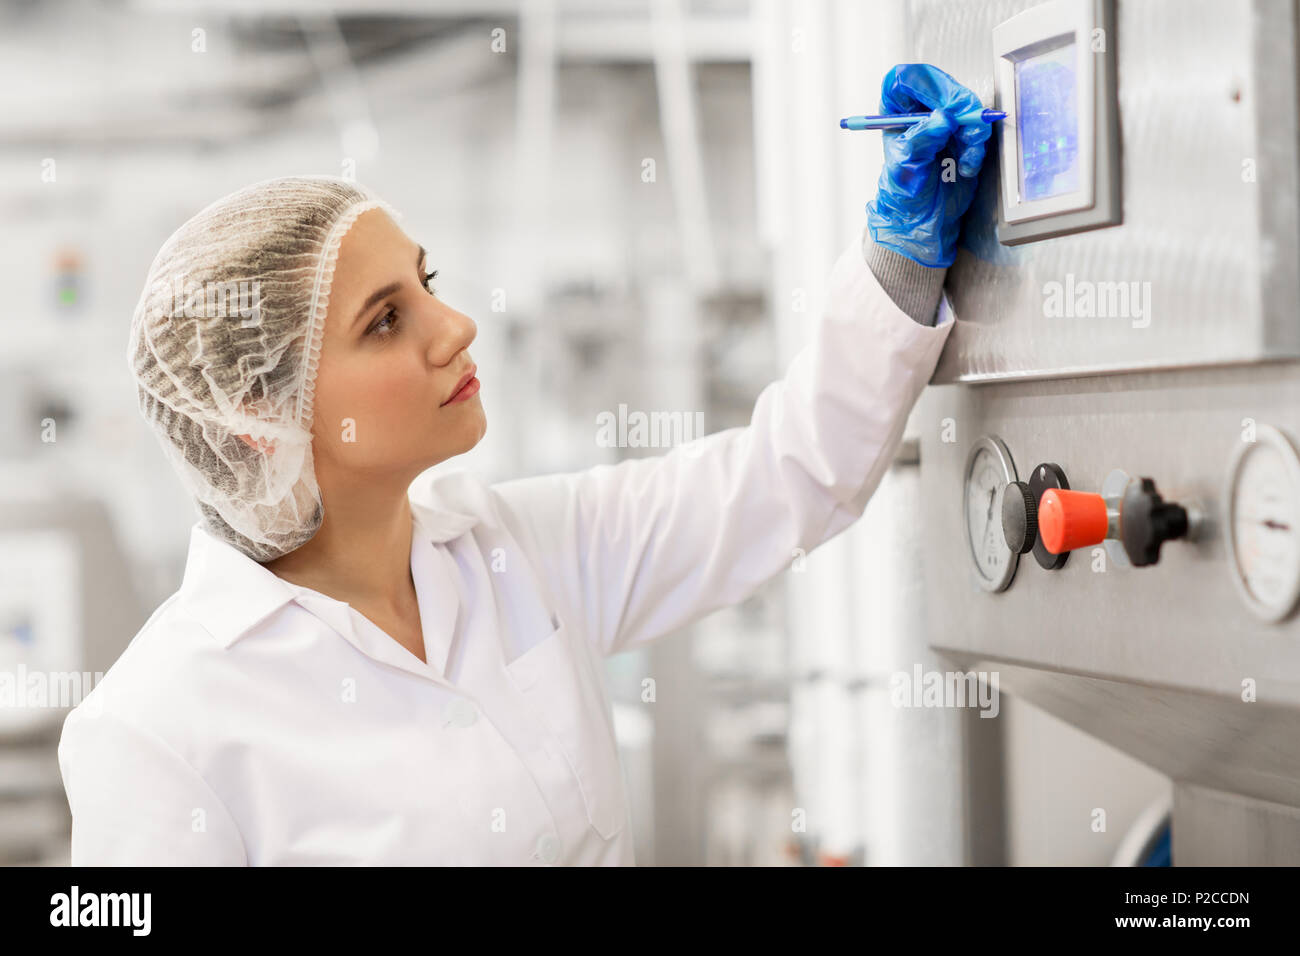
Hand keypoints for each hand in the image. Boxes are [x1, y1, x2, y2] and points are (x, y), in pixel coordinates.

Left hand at [865, 63, 991, 267]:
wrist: (924, 218)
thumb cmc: (904, 194)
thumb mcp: (906, 167)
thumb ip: (922, 139)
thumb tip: (943, 118)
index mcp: (894, 111)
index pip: (906, 79)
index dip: (927, 87)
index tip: (943, 107)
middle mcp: (919, 110)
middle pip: (944, 87)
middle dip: (961, 109)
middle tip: (968, 131)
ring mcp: (943, 120)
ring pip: (966, 106)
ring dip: (973, 132)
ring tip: (967, 159)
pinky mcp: (962, 133)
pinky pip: (978, 127)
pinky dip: (977, 146)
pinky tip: (967, 166)